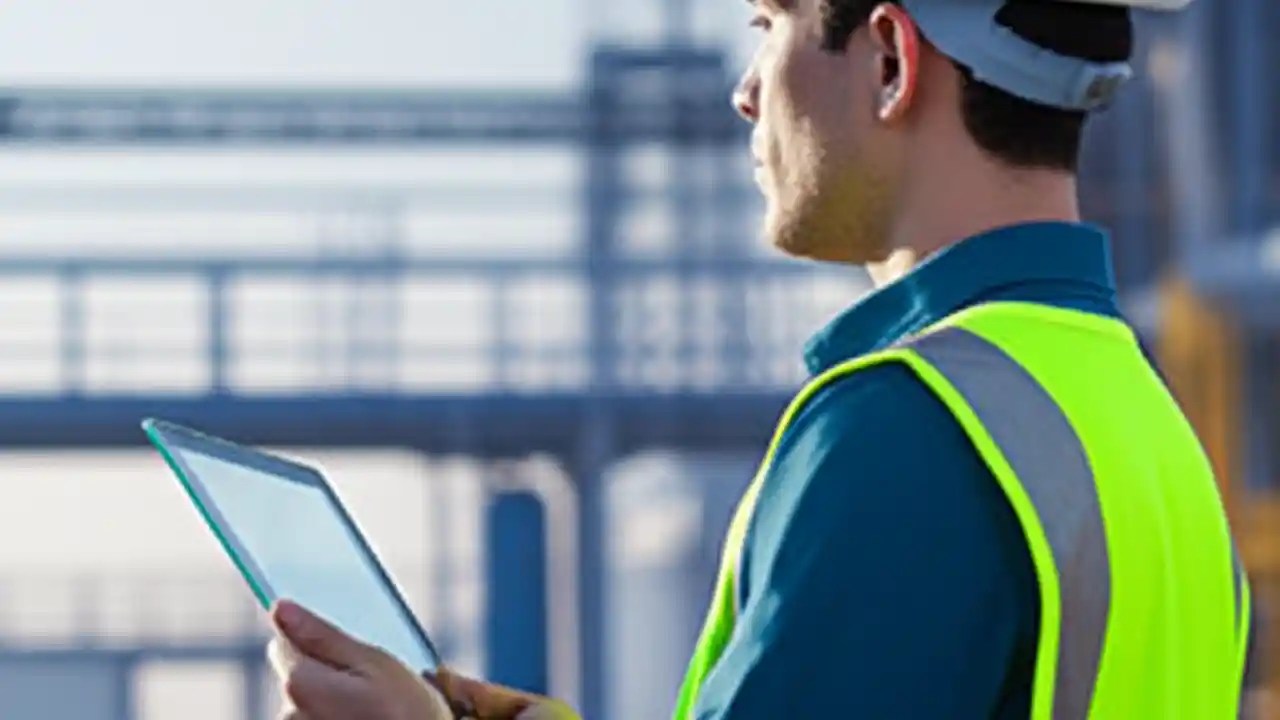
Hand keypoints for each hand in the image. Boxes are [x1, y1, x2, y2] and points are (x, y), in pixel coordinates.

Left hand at [267, 600, 578, 719]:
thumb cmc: (407, 714)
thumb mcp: (375, 664)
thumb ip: (322, 636)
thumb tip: (280, 608)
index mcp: (299, 683)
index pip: (284, 643)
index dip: (319, 642)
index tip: (350, 654)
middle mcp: (288, 714)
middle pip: (298, 676)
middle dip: (329, 676)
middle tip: (372, 688)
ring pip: (308, 703)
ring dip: (334, 703)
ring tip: (373, 711)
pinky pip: (318, 717)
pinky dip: (337, 716)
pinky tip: (365, 718)